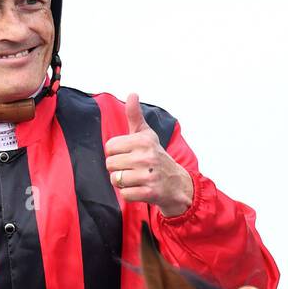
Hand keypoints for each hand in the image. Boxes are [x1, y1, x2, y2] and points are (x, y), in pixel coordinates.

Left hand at [104, 93, 193, 217]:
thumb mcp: (147, 135)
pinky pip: (124, 194)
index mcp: (143, 141)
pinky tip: (139, 189)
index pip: (110, 147)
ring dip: (122, 182)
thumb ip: (135, 116)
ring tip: (135, 179)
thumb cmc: (157, 157)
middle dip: (117, 169)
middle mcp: (147, 156)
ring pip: (116, 180)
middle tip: (132, 169)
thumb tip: (132, 94)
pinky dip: (129, 194)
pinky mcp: (150, 192)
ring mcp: (149, 175)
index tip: (128, 155)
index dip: (115, 153)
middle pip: (110, 164)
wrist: (177, 183)